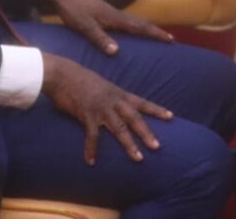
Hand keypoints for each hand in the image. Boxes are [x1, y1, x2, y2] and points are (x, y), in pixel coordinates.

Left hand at [41, 0, 171, 55]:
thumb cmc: (73, 8)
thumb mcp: (85, 26)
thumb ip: (100, 38)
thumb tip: (116, 52)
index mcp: (115, 18)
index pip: (140, 27)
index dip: (155, 33)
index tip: (170, 39)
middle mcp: (116, 15)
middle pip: (141, 23)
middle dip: (155, 31)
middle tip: (170, 39)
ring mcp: (111, 13)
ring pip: (134, 22)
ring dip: (146, 29)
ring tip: (155, 36)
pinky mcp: (104, 14)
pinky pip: (126, 22)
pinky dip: (134, 27)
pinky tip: (131, 32)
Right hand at [41, 52, 173, 164]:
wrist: (63, 74)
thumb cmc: (81, 80)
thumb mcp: (102, 86)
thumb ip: (111, 97)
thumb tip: (117, 106)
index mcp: (119, 94)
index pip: (142, 103)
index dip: (157, 110)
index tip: (171, 117)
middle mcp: (114, 101)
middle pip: (135, 119)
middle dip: (147, 133)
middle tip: (158, 147)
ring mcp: (101, 108)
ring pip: (120, 129)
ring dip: (129, 145)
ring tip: (138, 159)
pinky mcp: (86, 115)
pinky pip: (92, 135)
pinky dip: (91, 149)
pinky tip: (91, 161)